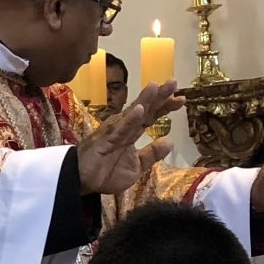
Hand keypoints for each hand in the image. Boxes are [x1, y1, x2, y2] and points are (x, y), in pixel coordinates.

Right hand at [75, 80, 183, 194]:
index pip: (151, 115)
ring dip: (144, 100)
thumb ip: (152, 154)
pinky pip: (119, 129)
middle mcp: (124, 126)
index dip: (165, 106)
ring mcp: (114, 131)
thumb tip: (170, 141)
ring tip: (156, 86)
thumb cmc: (106, 172)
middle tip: (173, 82)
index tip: (181, 99)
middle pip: (145, 108)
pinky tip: (139, 109)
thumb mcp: (136, 166)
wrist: (81, 182)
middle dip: (159, 96)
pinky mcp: (104, 140)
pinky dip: (129, 119)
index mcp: (132, 132)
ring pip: (132, 113)